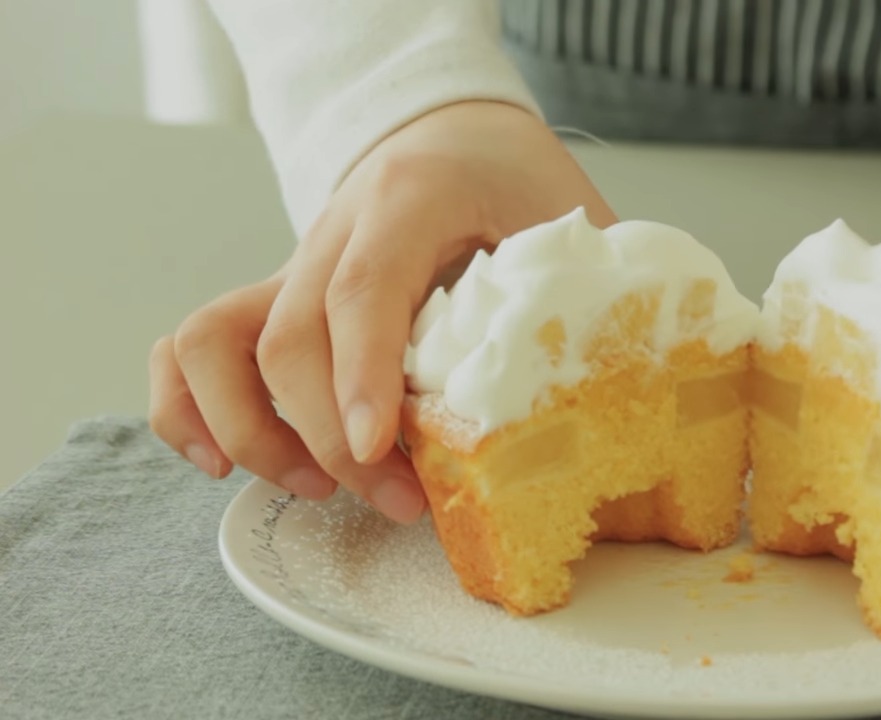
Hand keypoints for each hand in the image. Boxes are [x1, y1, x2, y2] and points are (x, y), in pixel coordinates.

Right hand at [149, 101, 615, 522]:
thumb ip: (576, 290)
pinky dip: (190, 408)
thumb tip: (595, 394)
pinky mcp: (276, 298)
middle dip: (329, 438)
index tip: (379, 449)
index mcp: (409, 198)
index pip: (364, 287)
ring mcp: (293, 264)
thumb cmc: (514, 178)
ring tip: (318, 487)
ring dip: (252, 429)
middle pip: (291, 335)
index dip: (362, 374)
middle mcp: (333, 229)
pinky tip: (225, 463)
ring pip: (213, 341)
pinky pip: (193, 346)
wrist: (458, 133)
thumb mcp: (566, 217)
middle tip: (401, 502)